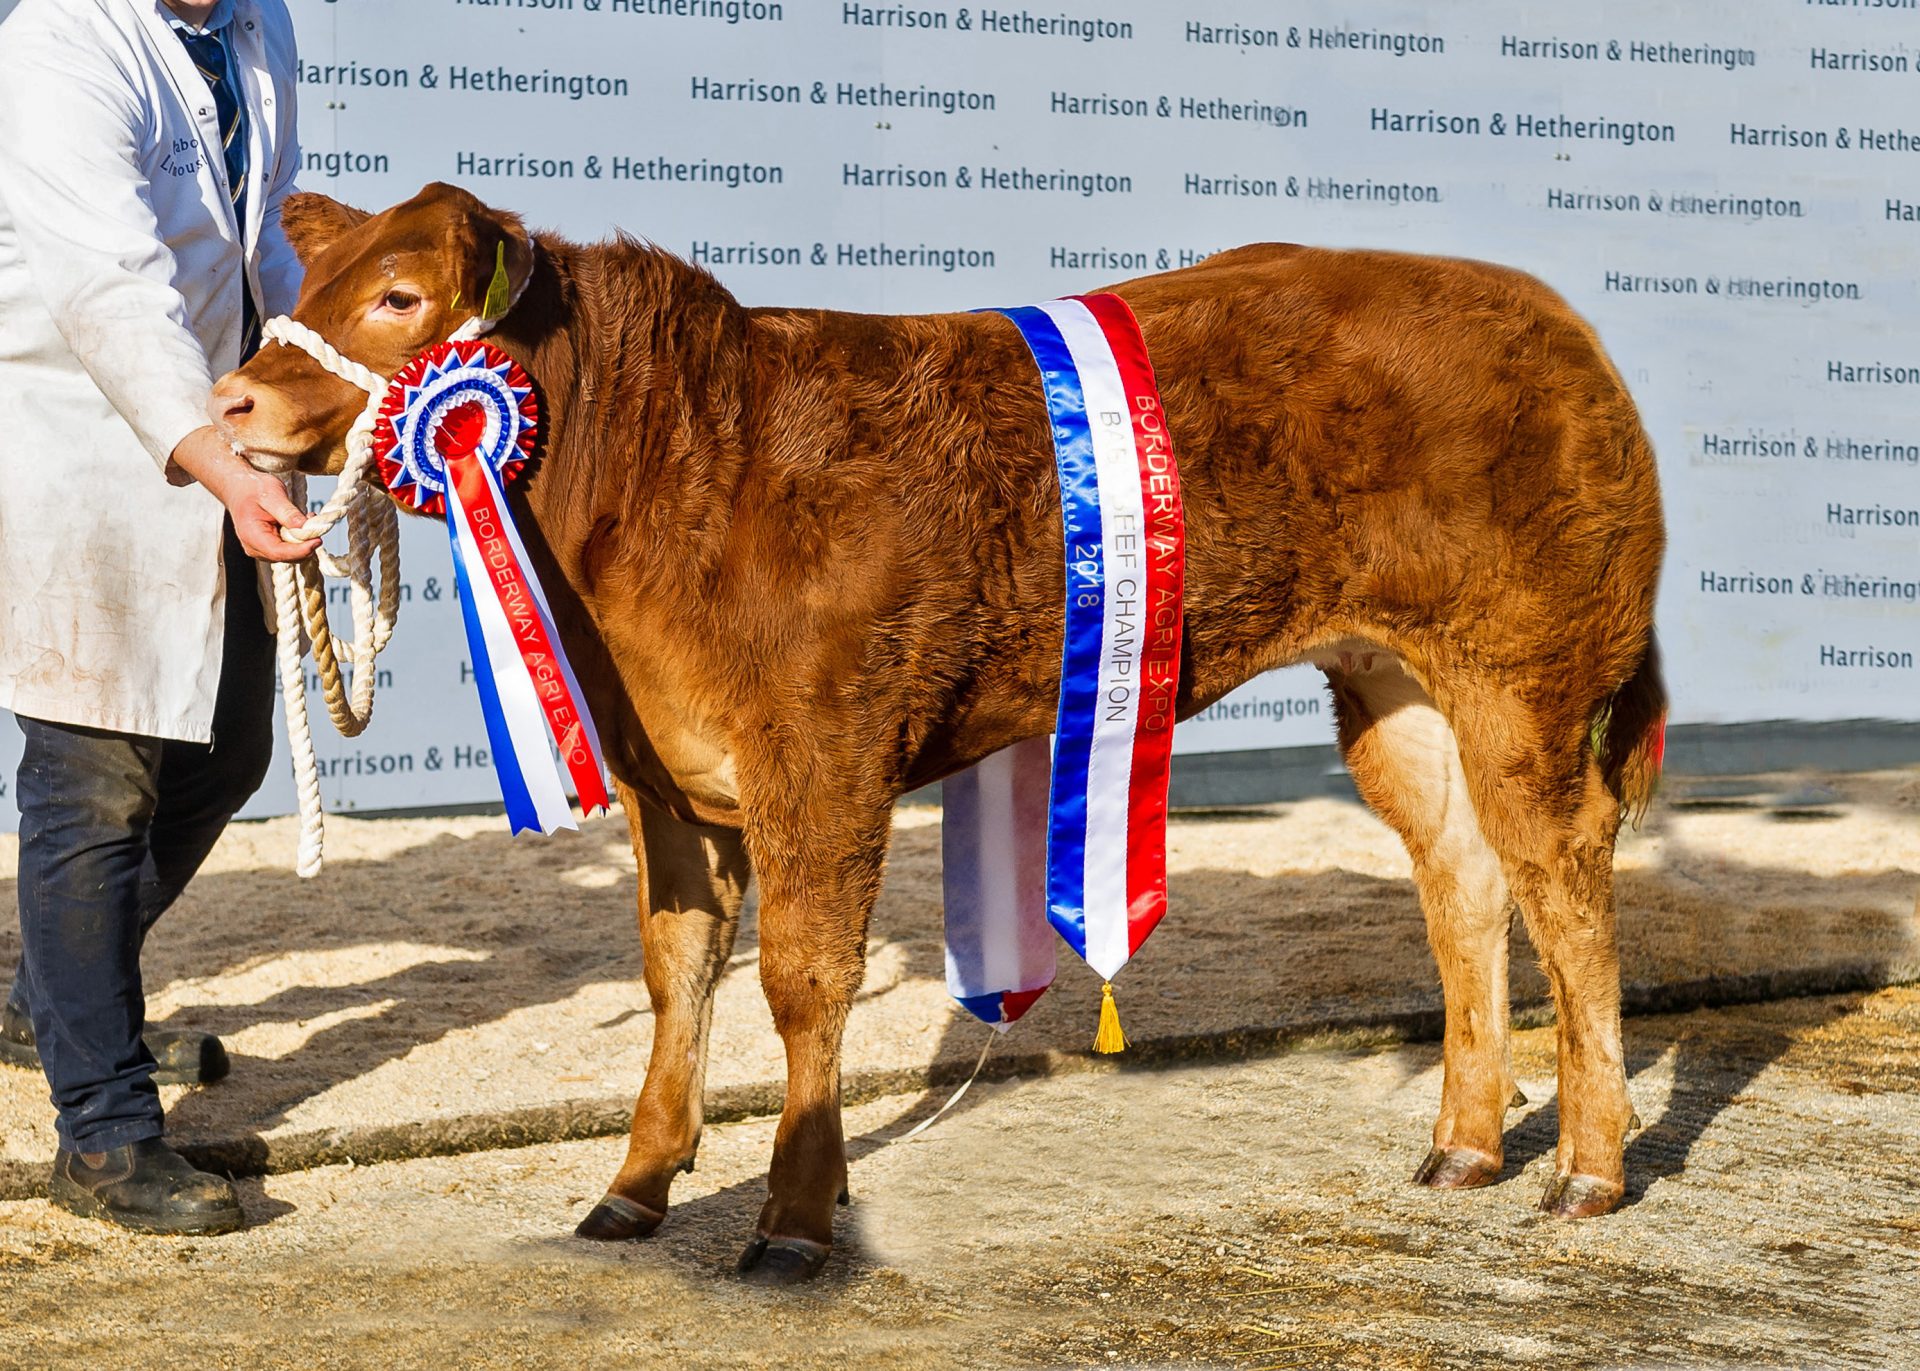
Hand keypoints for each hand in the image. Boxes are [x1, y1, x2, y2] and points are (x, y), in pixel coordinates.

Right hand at [168, 425, 319, 561]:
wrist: (240, 488)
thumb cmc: (253, 489)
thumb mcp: (272, 495)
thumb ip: (288, 513)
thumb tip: (305, 528)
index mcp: (251, 536)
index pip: (279, 553)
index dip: (301, 550)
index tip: (318, 539)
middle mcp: (255, 548)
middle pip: (288, 557)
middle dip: (305, 543)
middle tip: (315, 521)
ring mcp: (262, 550)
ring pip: (291, 555)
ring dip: (303, 540)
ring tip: (307, 518)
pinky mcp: (270, 547)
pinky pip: (290, 549)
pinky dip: (299, 538)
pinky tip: (301, 524)